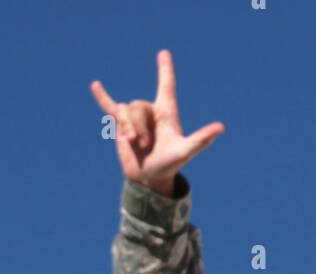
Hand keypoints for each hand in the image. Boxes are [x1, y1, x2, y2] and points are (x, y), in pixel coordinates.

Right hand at [91, 49, 223, 194]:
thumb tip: (220, 127)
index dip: (165, 70)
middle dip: (139, 127)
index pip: (166, 86)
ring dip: (128, 128)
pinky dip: (103, 97)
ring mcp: (135, 117)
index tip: (164, 54)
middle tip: (145, 146)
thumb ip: (201, 139)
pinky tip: (95, 86)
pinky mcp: (121, 124)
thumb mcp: (185, 152)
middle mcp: (151, 112)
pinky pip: (110, 107)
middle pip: (138, 106)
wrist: (149, 178)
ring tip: (135, 144)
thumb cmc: (170, 165)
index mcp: (167, 113)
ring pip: (125, 111)